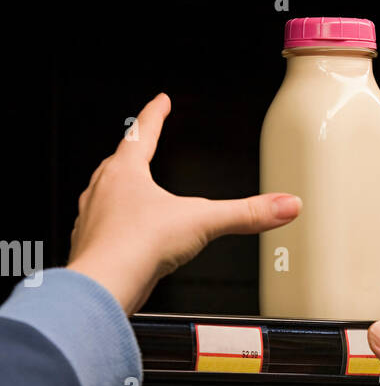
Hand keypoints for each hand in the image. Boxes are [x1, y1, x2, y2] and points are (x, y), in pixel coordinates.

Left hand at [67, 93, 301, 314]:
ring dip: (120, 192)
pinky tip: (128, 241)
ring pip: (104, 195)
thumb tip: (283, 205)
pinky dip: (115, 229)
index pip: (142, 132)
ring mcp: (93, 218)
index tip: (160, 101)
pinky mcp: (91, 247)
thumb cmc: (136, 246)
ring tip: (136, 197)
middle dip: (132, 152)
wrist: (104, 284)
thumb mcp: (202, 222)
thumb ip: (246, 214)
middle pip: (118, 161)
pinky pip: (102, 229)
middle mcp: (103, 190)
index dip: (155, 114)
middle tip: (141, 145)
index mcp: (125, 172)